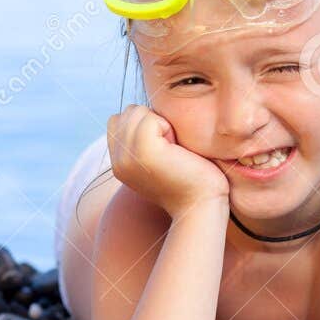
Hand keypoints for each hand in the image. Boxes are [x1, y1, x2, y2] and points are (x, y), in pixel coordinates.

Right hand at [107, 105, 228, 218]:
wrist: (201, 207)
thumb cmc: (193, 181)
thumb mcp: (161, 159)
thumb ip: (146, 139)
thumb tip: (144, 113)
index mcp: (119, 164)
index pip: (119, 120)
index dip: (145, 125)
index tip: (164, 149)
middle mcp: (117, 162)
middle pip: (127, 113)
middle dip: (152, 121)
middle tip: (171, 150)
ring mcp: (127, 157)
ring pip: (136, 112)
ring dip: (160, 123)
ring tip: (173, 150)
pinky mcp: (142, 151)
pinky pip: (149, 117)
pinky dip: (167, 126)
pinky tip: (177, 150)